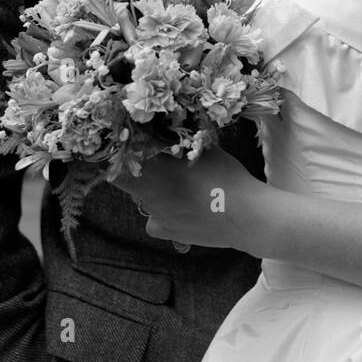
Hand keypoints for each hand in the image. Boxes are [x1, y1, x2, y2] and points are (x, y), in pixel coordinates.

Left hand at [115, 148, 265, 251]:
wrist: (246, 216)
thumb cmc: (225, 177)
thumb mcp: (203, 148)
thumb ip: (180, 141)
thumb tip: (165, 128)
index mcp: (152, 172)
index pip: (115, 164)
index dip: (115, 153)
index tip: (123, 144)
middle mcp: (148, 197)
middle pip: (128, 182)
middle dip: (137, 170)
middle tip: (159, 160)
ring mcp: (157, 218)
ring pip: (143, 200)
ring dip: (153, 189)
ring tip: (179, 184)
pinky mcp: (170, 234)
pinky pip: (156, 221)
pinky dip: (163, 214)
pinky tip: (181, 208)